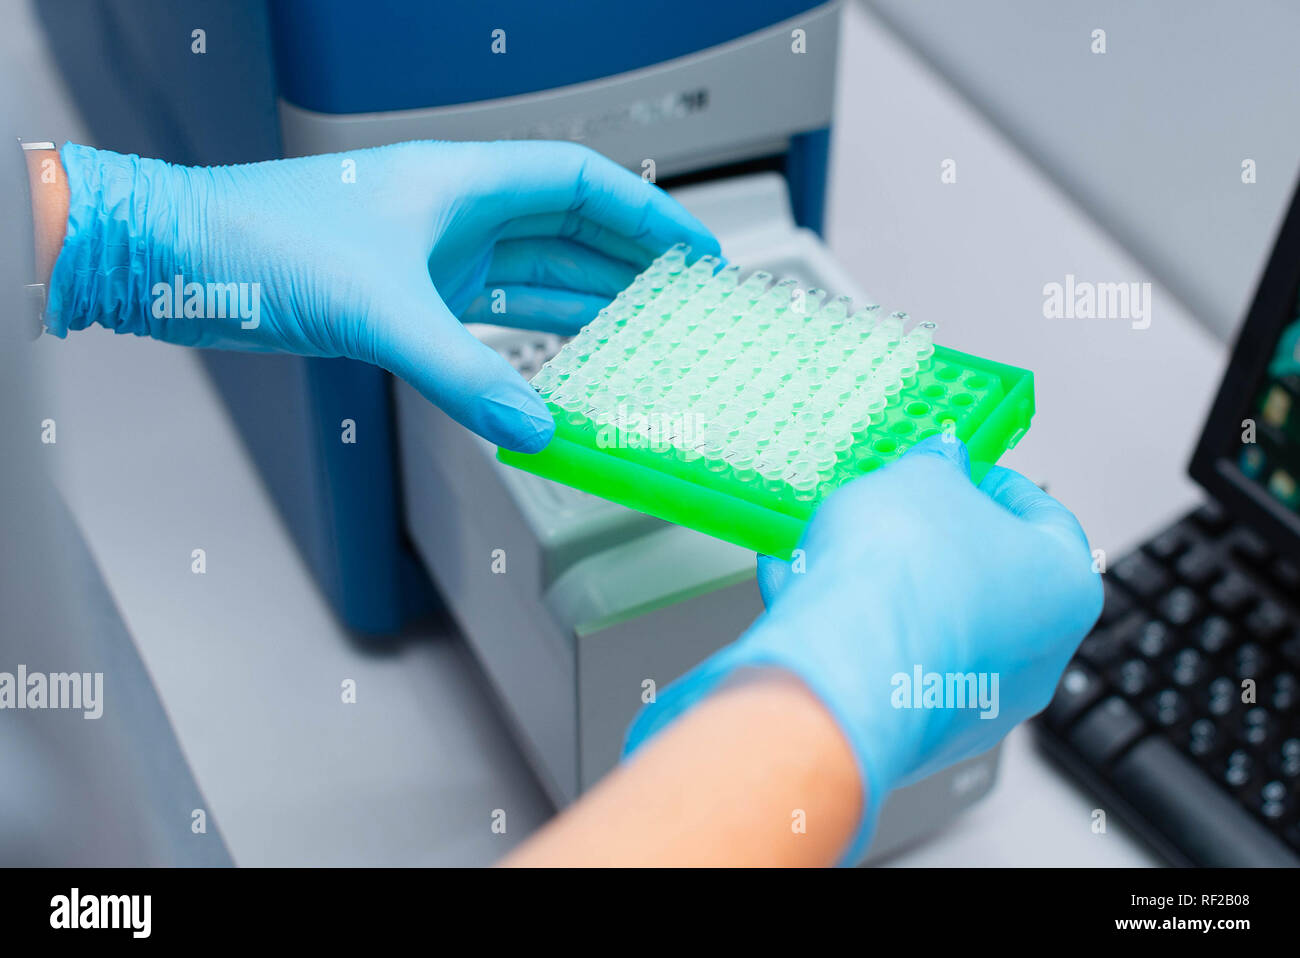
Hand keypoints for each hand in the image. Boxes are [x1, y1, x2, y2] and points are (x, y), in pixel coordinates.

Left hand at [46, 141, 716, 451]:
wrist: (172, 260)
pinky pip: (491, 313)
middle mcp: (451, 212)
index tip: (692, 251)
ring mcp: (429, 254)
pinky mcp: (405, 295)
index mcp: (458, 182)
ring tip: (643, 333)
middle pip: (566, 228)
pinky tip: (561, 361)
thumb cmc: (254, 243)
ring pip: (532, 272)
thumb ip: (462, 376)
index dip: (645, 217)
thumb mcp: (377, 311)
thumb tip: (535, 428)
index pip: (581, 184)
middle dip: (628, 262)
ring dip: (586, 301)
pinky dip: (530, 336)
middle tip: (682, 300)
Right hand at [623, 436, 1102, 861]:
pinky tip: (803, 589)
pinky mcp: (910, 729)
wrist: (840, 676)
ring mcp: (974, 702)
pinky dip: (848, 625)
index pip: (1046, 519)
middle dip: (929, 537)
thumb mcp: (919, 477)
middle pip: (982, 576)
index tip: (959, 469)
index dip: (995, 484)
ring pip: (926, 622)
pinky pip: (881, 662)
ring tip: (829, 546)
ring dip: (883, 582)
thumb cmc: (901, 578)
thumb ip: (937, 464)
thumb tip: (940, 463)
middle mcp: (1033, 656)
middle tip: (892, 507)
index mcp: (1064, 588)